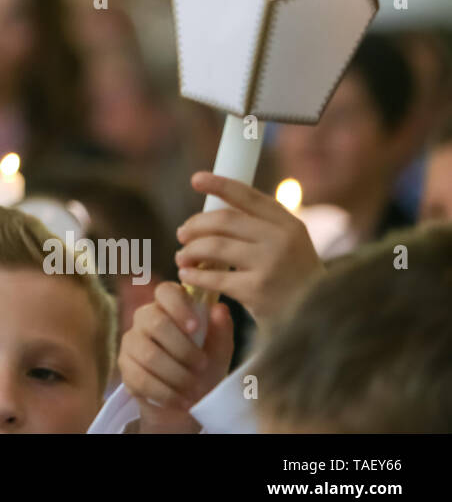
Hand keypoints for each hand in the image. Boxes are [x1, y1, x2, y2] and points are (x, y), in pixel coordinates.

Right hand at [119, 282, 233, 432]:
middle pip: (156, 322)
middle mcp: (145, 318)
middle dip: (183, 348)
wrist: (188, 399)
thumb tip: (220, 309)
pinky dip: (166, 393)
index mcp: (168, 306)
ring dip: (177, 375)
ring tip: (195, 389)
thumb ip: (221, 330)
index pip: (166, 291)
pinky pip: (141, 378)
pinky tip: (181, 400)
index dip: (179, 306)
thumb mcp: (219, 350)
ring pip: (149, 354)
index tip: (196, 327)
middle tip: (202, 366)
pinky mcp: (125, 366)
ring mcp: (131, 341)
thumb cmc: (203, 367)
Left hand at [175, 172, 324, 324]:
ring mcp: (270, 264)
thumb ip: (260, 227)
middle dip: (195, 225)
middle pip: (224, 220)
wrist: (320, 322)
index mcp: (289, 224)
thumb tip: (211, 213)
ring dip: (190, 250)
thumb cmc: (294, 282)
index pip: (248, 196)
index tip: (196, 179)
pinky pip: (214, 277)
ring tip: (181, 258)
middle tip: (181, 234)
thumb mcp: (289, 246)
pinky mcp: (258, 290)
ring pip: (214, 246)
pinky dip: (194, 276)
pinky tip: (186, 277)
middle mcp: (282, 239)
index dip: (219, 184)